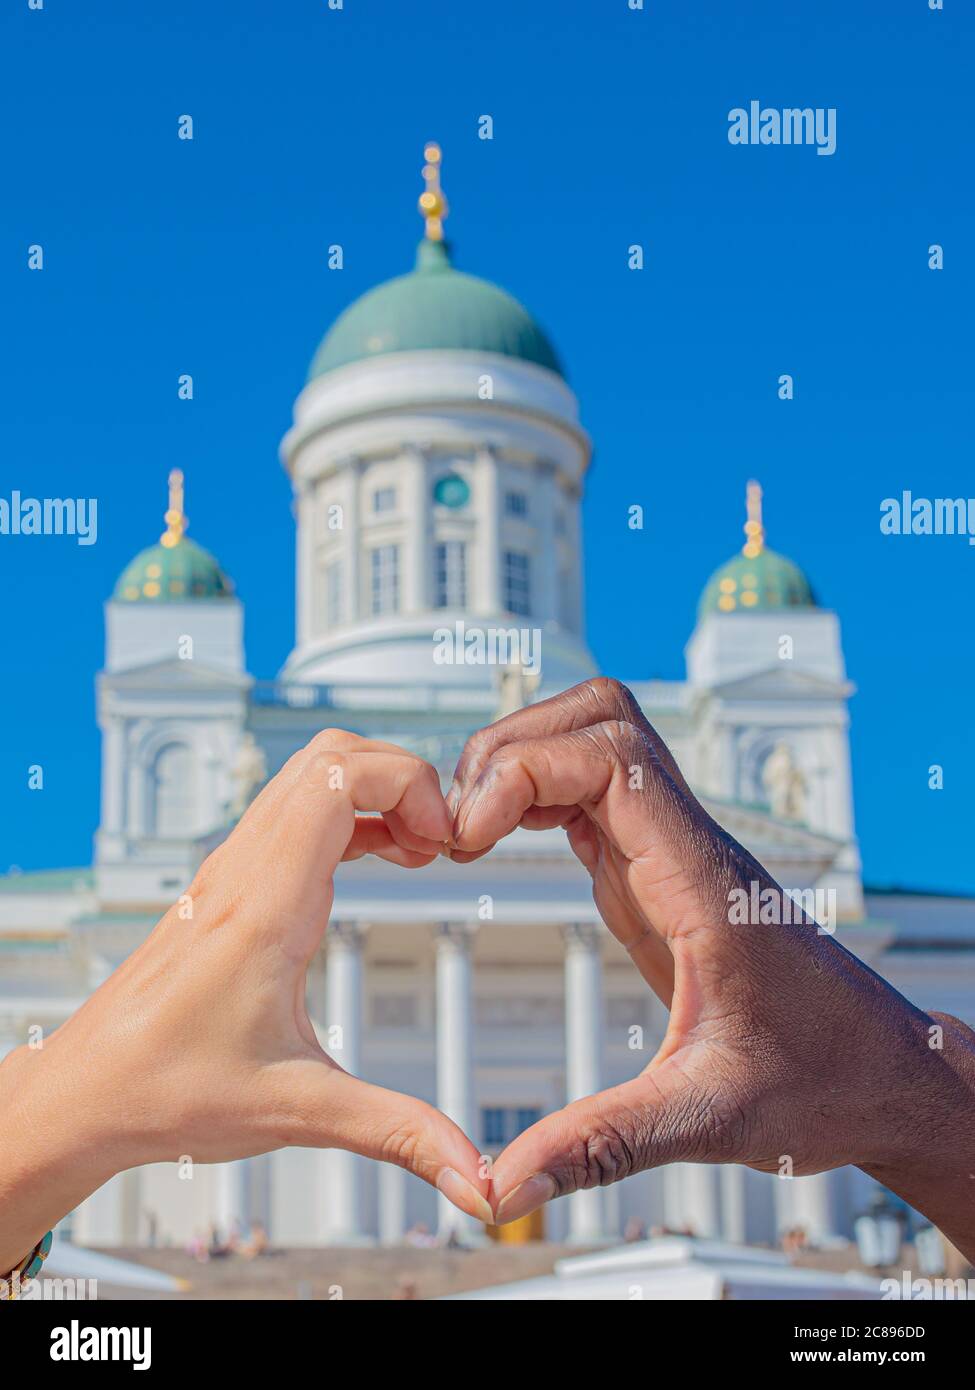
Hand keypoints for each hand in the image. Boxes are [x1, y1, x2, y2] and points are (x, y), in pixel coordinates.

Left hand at [0, 732, 489, 1274]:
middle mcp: (244, 869)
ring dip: (376, 789)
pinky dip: (350, 811)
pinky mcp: (230, 881)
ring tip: (420, 847)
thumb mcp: (300, 1110)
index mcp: (265, 905)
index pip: (339, 778)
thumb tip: (475, 1173)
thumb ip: (398, 1132)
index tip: (447, 842)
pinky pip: (297, 808)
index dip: (409, 786)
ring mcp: (233, 868)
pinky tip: (380, 856)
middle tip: (443, 840)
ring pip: (310, 772)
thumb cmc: (168, 1091)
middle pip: (331, 755)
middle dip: (404, 777)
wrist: (86, 1091)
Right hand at [450, 679, 974, 1257]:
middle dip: (513, 746)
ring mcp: (673, 849)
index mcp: (702, 882)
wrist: (880, 1069)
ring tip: (469, 830)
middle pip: (600, 718)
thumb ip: (603, 1143)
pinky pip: (592, 793)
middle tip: (461, 824)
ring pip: (596, 740)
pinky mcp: (658, 870)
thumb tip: (505, 1184)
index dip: (524, 771)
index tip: (471, 837)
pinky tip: (502, 841)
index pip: (610, 760)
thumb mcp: (706, 1116)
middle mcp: (687, 845)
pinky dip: (536, 794)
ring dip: (522, 760)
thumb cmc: (821, 1080)